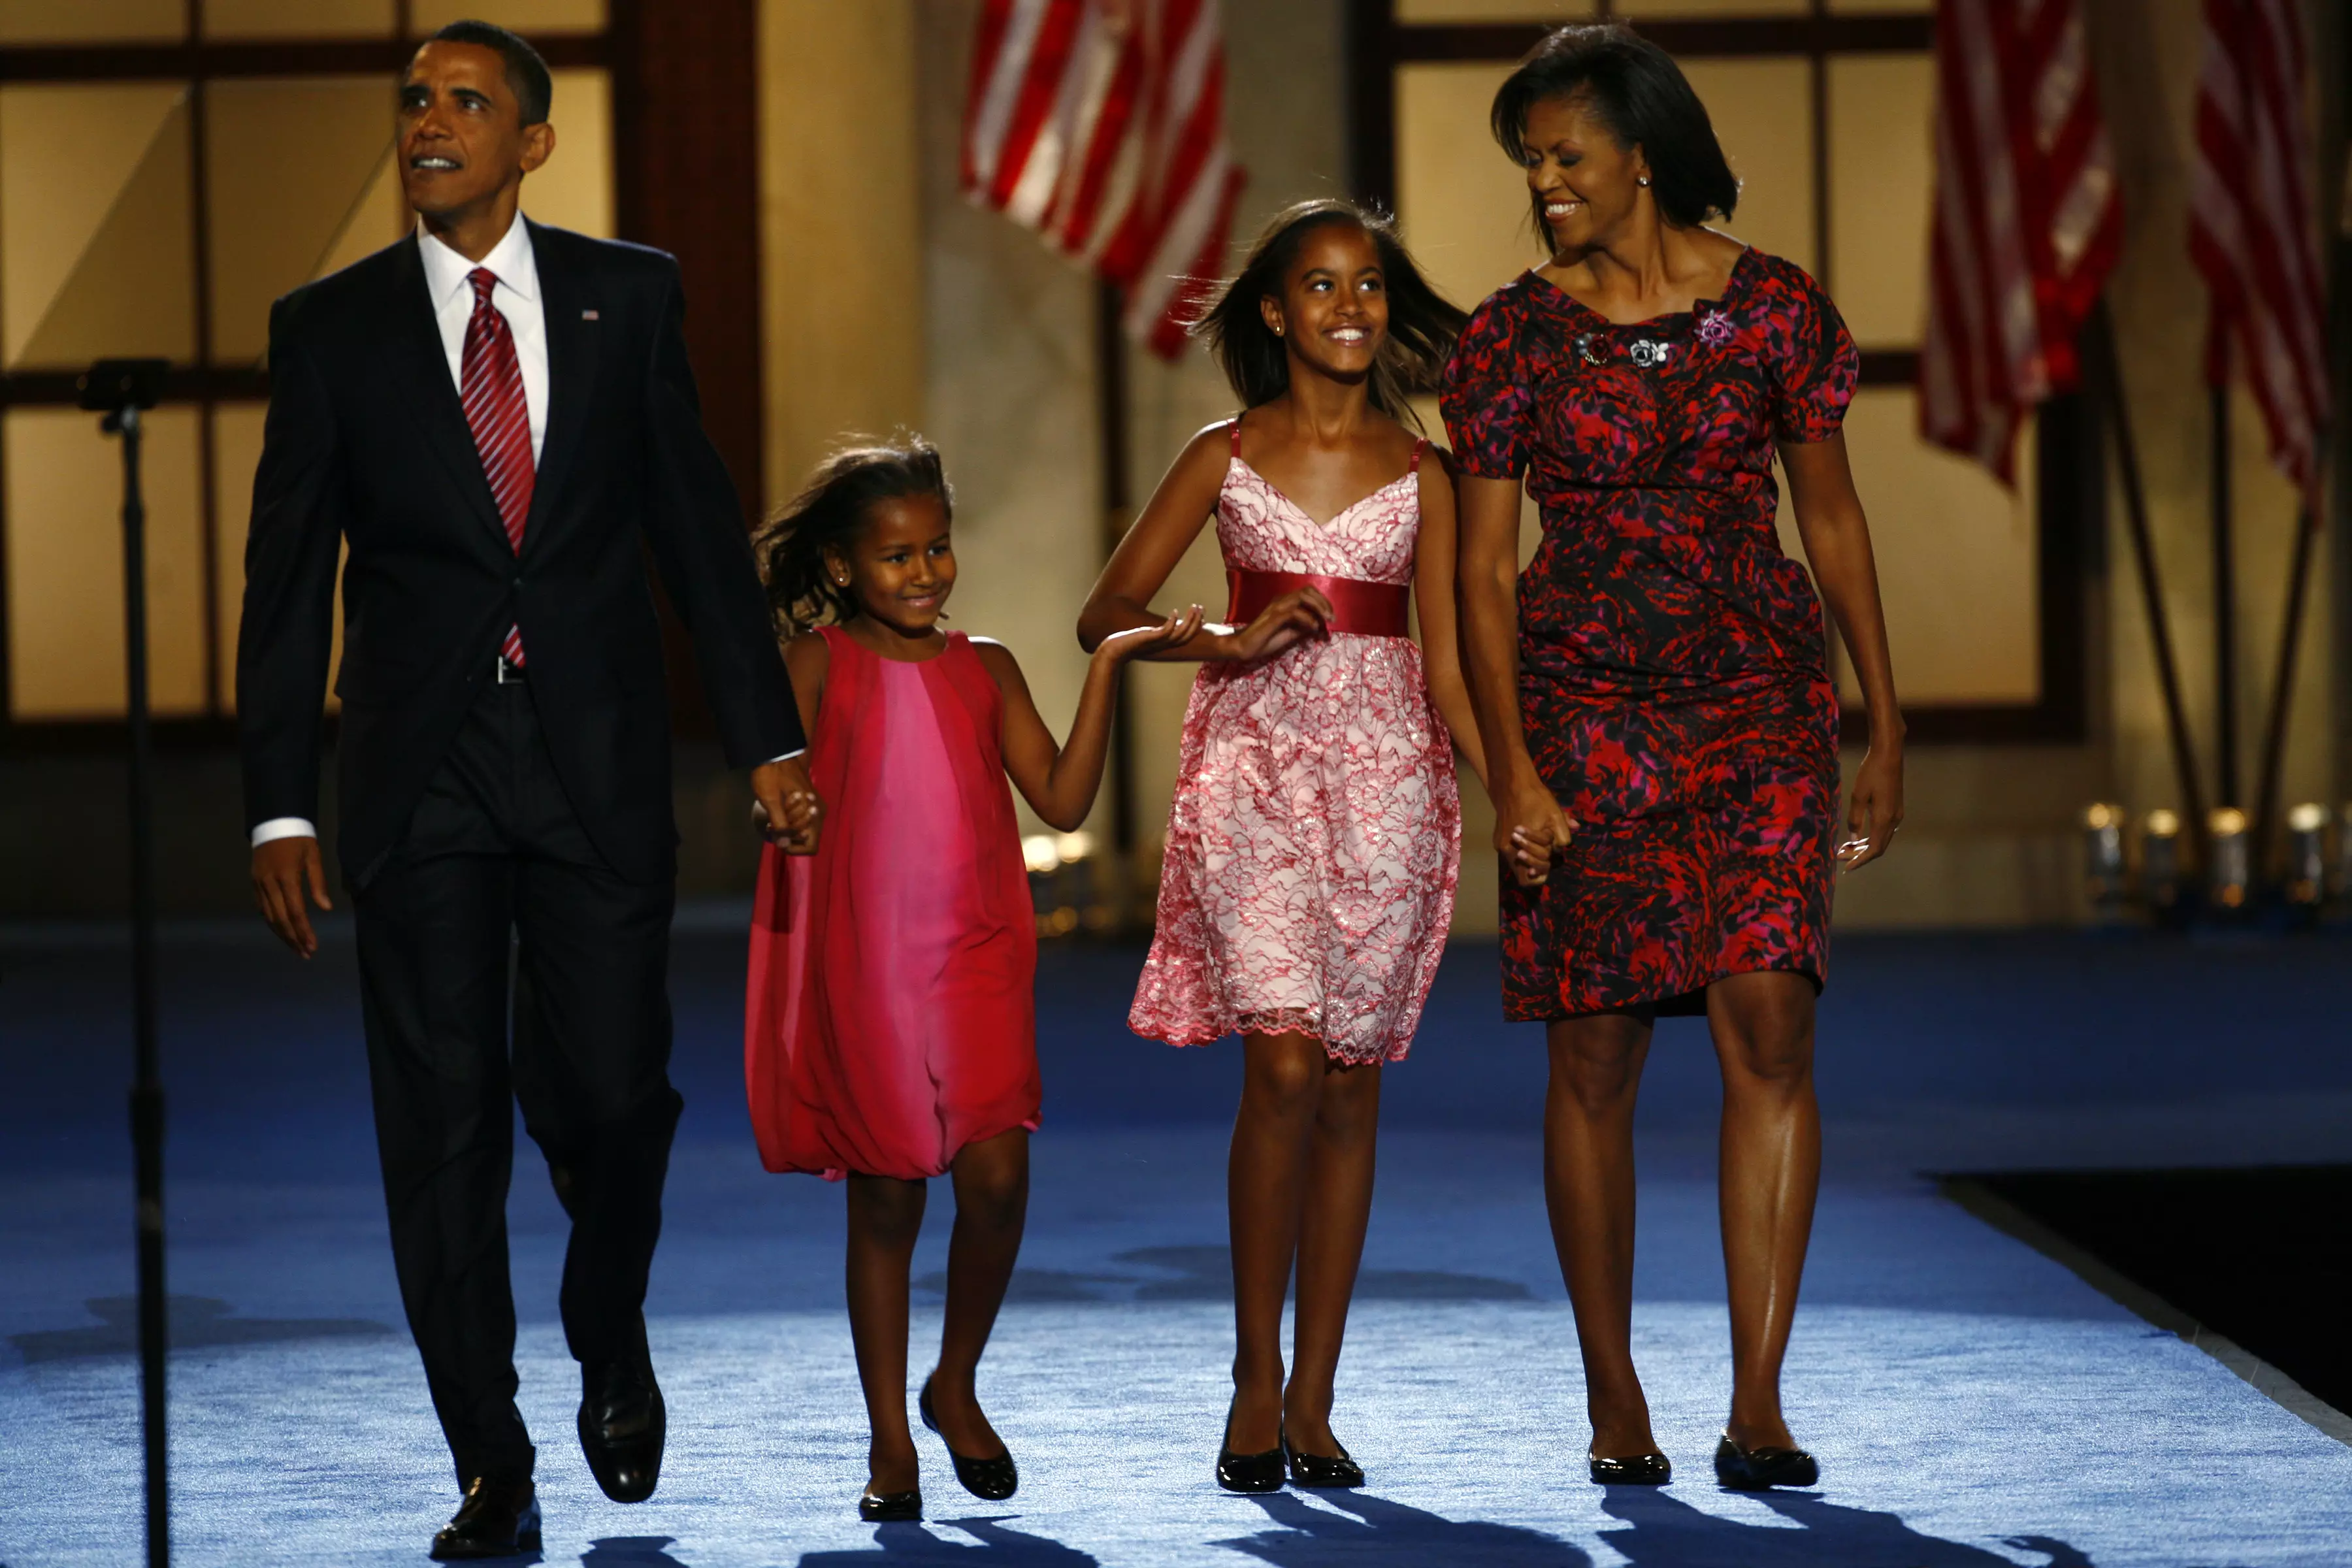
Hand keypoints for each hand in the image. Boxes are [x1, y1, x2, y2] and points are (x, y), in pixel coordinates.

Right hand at [251, 835, 331, 957]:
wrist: (273, 823)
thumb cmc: (299, 839)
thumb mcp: (313, 856)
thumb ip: (318, 883)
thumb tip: (326, 908)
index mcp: (286, 877)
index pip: (296, 911)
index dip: (304, 931)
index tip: (313, 946)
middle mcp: (269, 884)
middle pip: (280, 919)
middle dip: (293, 939)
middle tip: (305, 954)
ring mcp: (258, 884)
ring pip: (269, 917)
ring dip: (282, 934)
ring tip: (295, 948)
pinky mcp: (254, 884)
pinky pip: (262, 908)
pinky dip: (272, 922)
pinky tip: (281, 931)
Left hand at [751, 756, 821, 855]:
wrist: (777, 753)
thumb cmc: (773, 775)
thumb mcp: (772, 800)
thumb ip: (780, 824)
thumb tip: (783, 845)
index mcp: (814, 813)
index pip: (811, 847)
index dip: (794, 849)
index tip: (779, 840)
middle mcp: (819, 812)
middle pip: (806, 840)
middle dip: (788, 837)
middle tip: (772, 826)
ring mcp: (814, 807)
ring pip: (802, 830)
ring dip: (787, 829)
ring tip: (772, 821)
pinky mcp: (808, 803)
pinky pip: (801, 821)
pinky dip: (789, 821)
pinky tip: (776, 814)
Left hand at [1096, 604, 1205, 663]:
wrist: (1113, 652)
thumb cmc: (1126, 644)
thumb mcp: (1143, 638)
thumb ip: (1151, 634)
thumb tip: (1154, 629)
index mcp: (1164, 645)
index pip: (1186, 638)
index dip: (1195, 627)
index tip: (1201, 615)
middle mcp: (1163, 645)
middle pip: (1188, 636)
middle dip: (1196, 622)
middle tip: (1201, 607)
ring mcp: (1157, 643)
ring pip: (1180, 634)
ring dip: (1189, 620)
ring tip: (1194, 606)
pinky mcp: (1149, 639)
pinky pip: (1165, 632)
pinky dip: (1172, 622)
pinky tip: (1174, 611)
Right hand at [1226, 588, 1331, 662]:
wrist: (1243, 647)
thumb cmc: (1265, 640)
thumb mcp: (1290, 633)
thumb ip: (1303, 627)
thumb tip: (1320, 625)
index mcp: (1284, 602)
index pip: (1308, 592)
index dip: (1323, 601)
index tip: (1331, 616)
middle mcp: (1281, 600)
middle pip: (1307, 590)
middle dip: (1324, 602)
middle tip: (1332, 617)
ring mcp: (1276, 607)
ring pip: (1302, 597)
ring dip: (1318, 607)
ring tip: (1326, 621)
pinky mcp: (1273, 617)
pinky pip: (1294, 612)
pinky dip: (1307, 619)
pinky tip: (1313, 628)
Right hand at [1495, 773, 1576, 889]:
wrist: (1512, 784)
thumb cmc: (1536, 799)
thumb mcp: (1555, 814)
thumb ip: (1563, 834)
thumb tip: (1566, 845)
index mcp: (1521, 846)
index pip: (1529, 876)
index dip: (1540, 874)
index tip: (1548, 864)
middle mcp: (1507, 850)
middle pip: (1521, 874)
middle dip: (1536, 866)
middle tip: (1546, 857)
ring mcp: (1500, 845)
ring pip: (1515, 863)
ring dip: (1528, 859)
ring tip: (1538, 847)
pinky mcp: (1497, 839)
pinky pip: (1510, 852)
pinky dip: (1520, 850)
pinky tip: (1528, 839)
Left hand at [1837, 741, 1903, 871]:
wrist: (1889, 754)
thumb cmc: (1871, 773)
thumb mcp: (1858, 796)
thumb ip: (1855, 819)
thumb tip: (1852, 839)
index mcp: (1884, 819)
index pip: (1874, 850)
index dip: (1860, 861)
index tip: (1846, 867)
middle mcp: (1894, 820)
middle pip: (1879, 847)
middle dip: (1859, 855)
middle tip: (1840, 856)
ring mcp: (1897, 814)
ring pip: (1882, 839)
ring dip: (1865, 846)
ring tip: (1846, 847)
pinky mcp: (1896, 808)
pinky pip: (1884, 830)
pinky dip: (1871, 836)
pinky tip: (1858, 835)